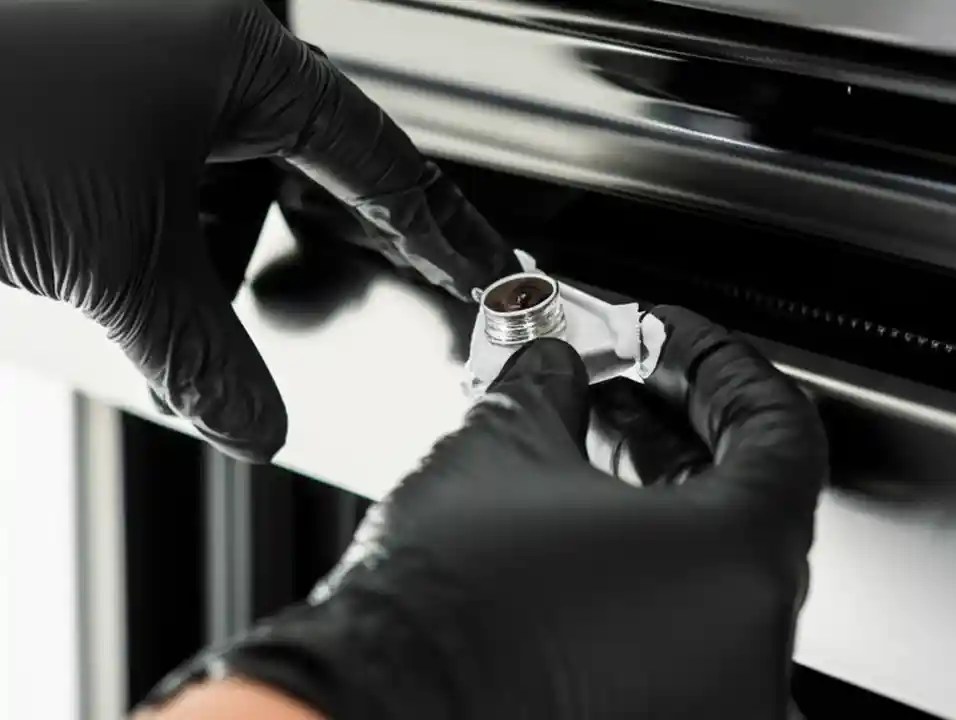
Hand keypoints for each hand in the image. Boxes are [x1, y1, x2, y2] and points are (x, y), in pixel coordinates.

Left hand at [0, 0, 519, 460]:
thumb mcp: (112, 260)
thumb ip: (202, 355)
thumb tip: (255, 427)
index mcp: (240, 50)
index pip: (380, 158)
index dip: (439, 231)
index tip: (483, 274)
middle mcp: (196, 42)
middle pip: (295, 174)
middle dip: (282, 257)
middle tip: (316, 308)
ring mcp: (137, 63)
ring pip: (211, 185)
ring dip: (189, 260)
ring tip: (146, 301)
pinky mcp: (87, 96)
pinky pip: (152, 176)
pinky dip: (142, 239)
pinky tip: (109, 268)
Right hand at [142, 307, 828, 718]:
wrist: (363, 717)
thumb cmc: (437, 613)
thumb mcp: (502, 452)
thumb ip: (553, 386)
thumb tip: (555, 365)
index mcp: (741, 566)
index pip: (781, 433)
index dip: (721, 365)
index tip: (672, 340)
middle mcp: (754, 652)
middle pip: (755, 505)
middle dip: (684, 428)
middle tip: (630, 383)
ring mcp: (718, 702)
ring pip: (720, 578)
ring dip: (666, 500)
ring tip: (599, 445)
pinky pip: (689, 637)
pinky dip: (654, 577)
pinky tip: (594, 534)